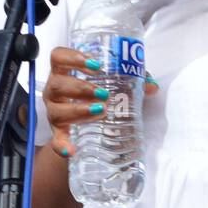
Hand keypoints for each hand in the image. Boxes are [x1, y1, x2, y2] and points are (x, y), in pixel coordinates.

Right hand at [42, 46, 158, 159]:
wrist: (87, 122)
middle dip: (81, 88)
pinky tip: (70, 150)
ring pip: (57, 110)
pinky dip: (61, 145)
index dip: (73, 57)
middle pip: (57, 85)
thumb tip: (152, 86)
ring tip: (100, 111)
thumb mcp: (115, 82)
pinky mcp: (58, 131)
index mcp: (65, 71)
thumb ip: (134, 79)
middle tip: (104, 94)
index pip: (58, 56)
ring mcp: (54, 110)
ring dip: (78, 110)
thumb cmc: (97, 92)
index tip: (96, 65)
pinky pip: (55, 140)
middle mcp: (55, 90)